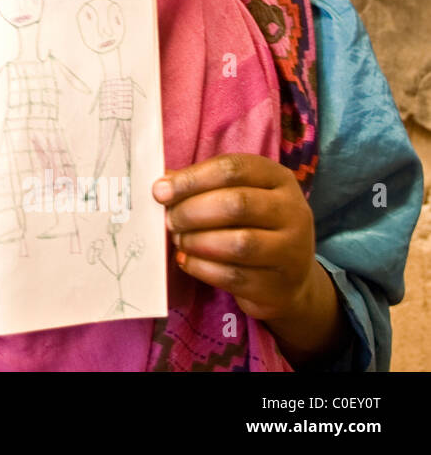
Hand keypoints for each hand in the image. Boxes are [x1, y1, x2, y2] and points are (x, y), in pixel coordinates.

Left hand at [151, 153, 315, 321]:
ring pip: (238, 243)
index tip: (160, 191)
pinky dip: (201, 267)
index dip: (192, 178)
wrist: (288, 279)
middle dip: (191, 211)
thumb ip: (201, 185)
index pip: (233, 169)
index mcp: (278, 179)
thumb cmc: (251, 226)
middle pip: (236, 204)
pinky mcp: (279, 285)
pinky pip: (233, 276)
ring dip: (196, 241)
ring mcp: (291, 251)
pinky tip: (187, 260)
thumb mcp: (235, 195)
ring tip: (180, 240)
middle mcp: (293, 212)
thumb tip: (162, 183)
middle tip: (170, 220)